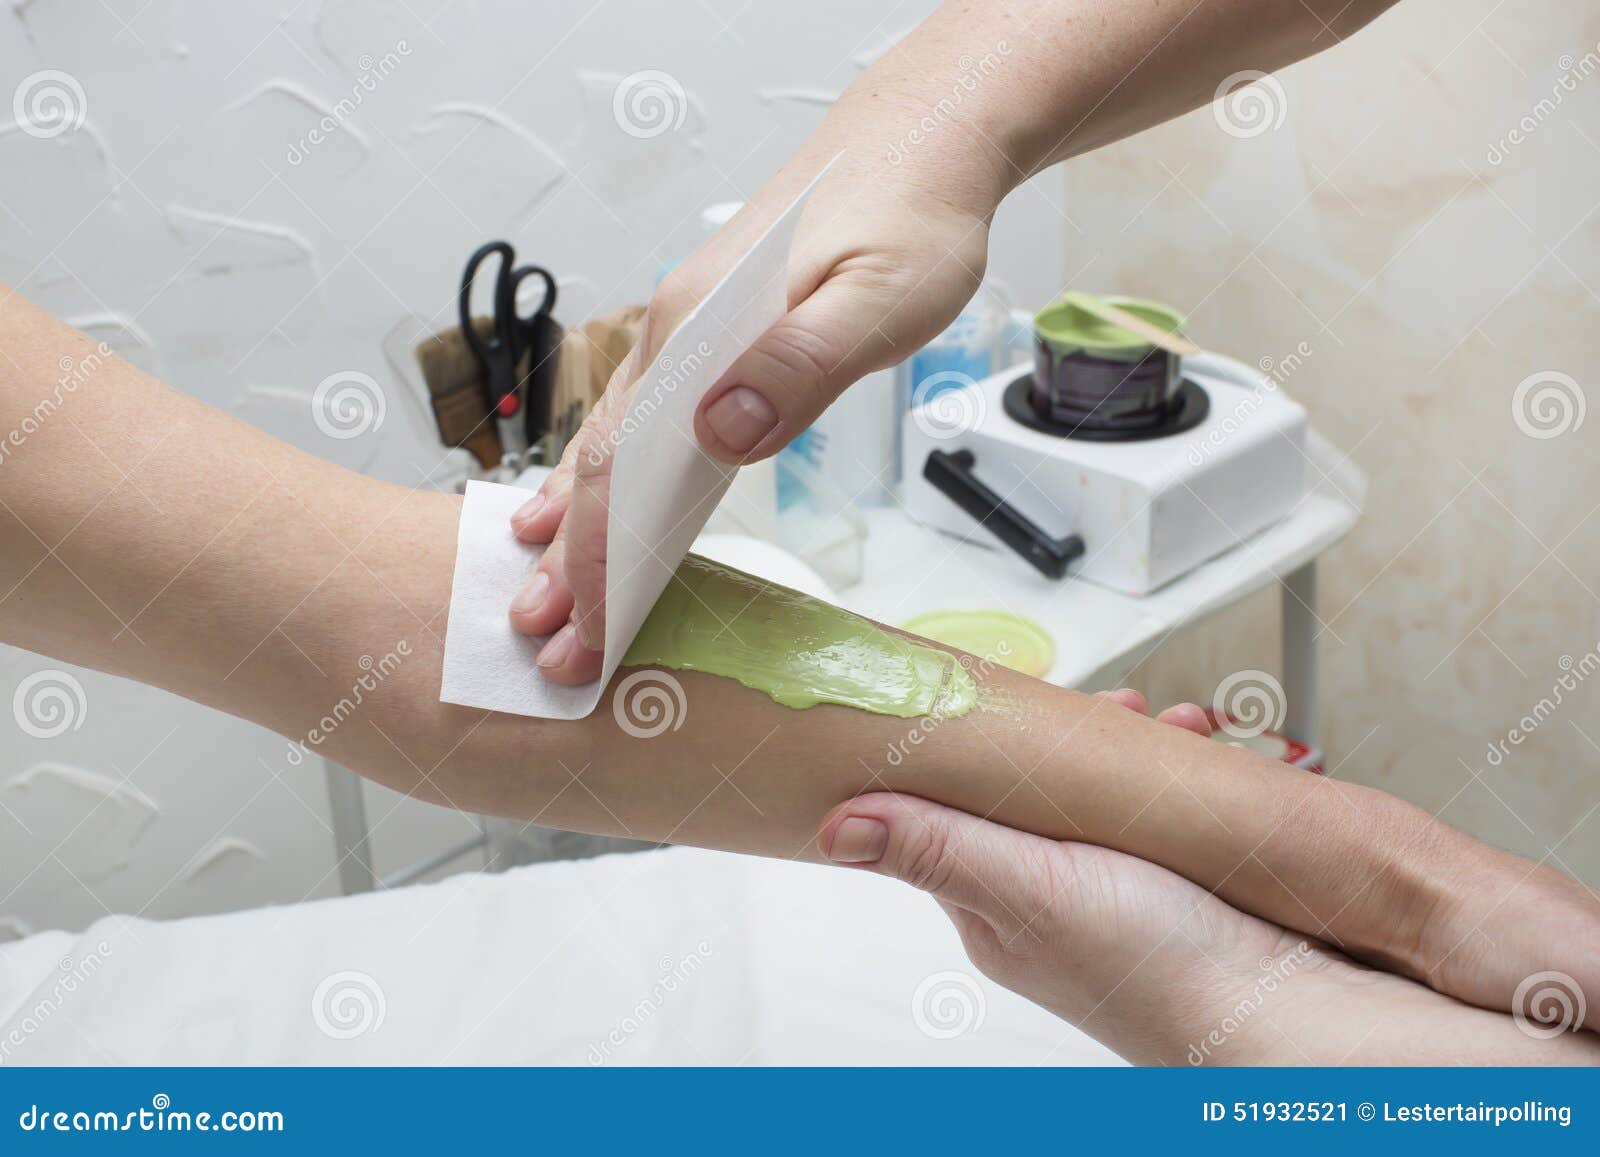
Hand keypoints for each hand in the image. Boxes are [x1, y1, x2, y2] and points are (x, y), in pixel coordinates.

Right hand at [506, 107, 1007, 681]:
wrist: (913, 147)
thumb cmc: (910, 222)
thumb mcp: (879, 298)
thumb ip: (801, 364)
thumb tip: (718, 435)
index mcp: (701, 328)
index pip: (628, 463)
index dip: (602, 555)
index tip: (584, 630)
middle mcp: (672, 330)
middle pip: (604, 461)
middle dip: (573, 560)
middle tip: (543, 642)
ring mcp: (682, 333)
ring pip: (611, 442)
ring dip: (576, 524)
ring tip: (538, 590)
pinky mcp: (705, 338)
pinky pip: (637, 420)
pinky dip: (602, 476)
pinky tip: (575, 505)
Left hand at [819, 691, 1599, 1064]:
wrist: (1292, 1015)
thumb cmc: (1157, 971)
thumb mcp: (1030, 888)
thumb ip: (938, 847)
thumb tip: (839, 827)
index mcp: (996, 905)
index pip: (962, 805)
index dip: (985, 745)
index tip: (1020, 696)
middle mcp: (1050, 900)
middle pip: (1039, 790)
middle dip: (1081, 734)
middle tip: (1123, 705)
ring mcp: (1118, 892)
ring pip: (1106, 793)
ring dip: (1140, 746)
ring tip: (1179, 724)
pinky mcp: (1180, 884)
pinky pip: (1165, 808)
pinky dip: (1186, 773)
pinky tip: (1213, 753)